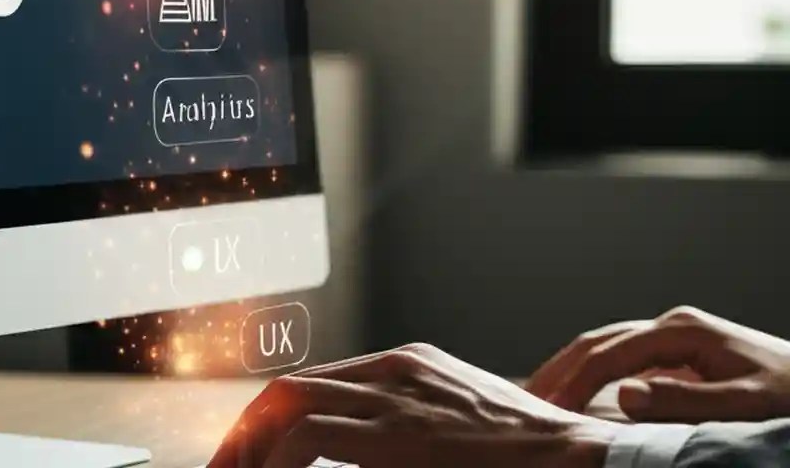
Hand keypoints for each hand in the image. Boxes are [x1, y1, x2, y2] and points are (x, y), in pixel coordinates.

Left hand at [206, 343, 620, 467]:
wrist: (578, 459)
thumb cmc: (526, 455)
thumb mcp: (459, 428)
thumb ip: (408, 435)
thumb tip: (359, 457)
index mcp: (407, 367)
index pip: (317, 384)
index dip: (272, 419)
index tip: (250, 452)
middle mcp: (394, 371)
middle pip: (291, 388)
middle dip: (247, 431)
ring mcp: (394, 396)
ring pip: (289, 404)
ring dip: (250, 446)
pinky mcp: (397, 432)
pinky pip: (309, 435)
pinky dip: (277, 459)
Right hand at [529, 306, 789, 423]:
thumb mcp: (745, 406)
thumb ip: (684, 401)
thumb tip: (621, 395)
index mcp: (682, 330)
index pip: (608, 353)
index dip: (573, 382)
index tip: (548, 410)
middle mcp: (673, 326)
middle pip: (598, 341)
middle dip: (560, 369)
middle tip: (526, 399)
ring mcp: (677, 337)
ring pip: (607, 346)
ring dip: (572, 370)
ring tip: (543, 395)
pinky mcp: (682, 354)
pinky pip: (624, 359)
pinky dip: (594, 374)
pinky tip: (581, 394)